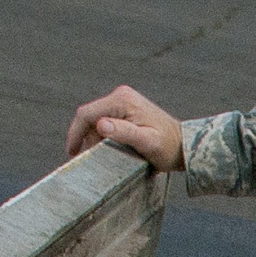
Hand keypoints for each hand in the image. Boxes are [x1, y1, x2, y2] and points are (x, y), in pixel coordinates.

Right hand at [67, 84, 185, 171]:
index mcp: (122, 100)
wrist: (183, 146)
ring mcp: (122, 102)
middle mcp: (120, 96)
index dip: (75, 133)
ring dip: (95, 140)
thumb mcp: (147, 142)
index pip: (87, 114)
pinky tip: (110, 151)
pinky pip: (105, 123)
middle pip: (89, 118)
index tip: (72, 153)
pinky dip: (103, 138)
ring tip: (106, 158)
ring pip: (95, 122)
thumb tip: (101, 125)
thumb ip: (125, 133)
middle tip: (94, 160)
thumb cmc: (168, 147)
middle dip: (86, 139)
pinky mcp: (125, 110)